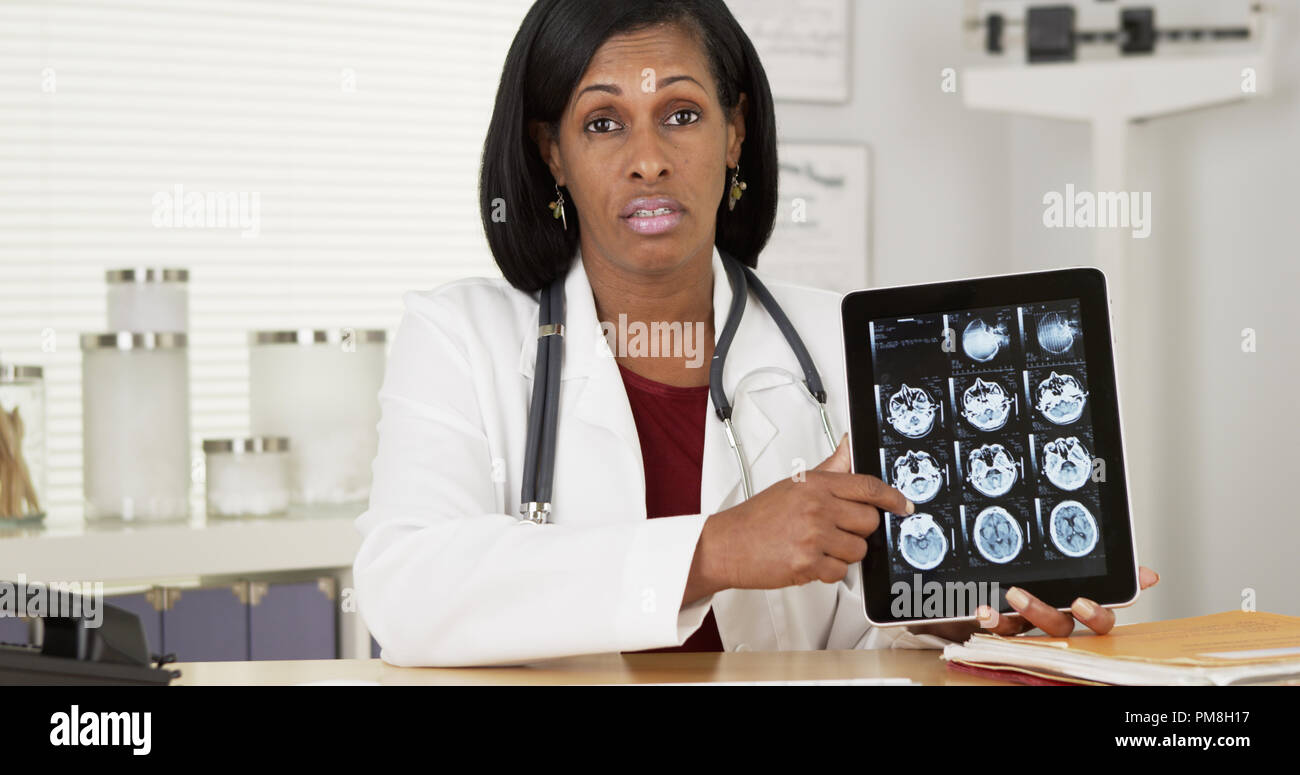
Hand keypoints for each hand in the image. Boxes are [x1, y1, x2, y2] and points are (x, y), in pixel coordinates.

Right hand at [699, 433, 909, 591]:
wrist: (727, 544)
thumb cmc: (759, 517)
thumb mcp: (795, 484)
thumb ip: (830, 468)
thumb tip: (850, 445)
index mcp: (816, 485)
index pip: (867, 486)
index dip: (892, 497)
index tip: (903, 505)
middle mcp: (817, 507)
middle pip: (869, 521)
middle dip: (858, 530)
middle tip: (836, 530)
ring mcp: (813, 536)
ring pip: (858, 550)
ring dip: (843, 553)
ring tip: (817, 546)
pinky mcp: (808, 563)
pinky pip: (840, 572)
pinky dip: (828, 571)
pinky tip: (809, 560)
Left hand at [908, 566, 1160, 640]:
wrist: (1023, 593)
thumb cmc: (1065, 585)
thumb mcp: (1093, 575)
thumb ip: (1119, 575)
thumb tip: (1149, 576)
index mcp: (1083, 612)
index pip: (1099, 622)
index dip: (1094, 615)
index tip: (1082, 602)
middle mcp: (1059, 624)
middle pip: (1058, 626)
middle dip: (1041, 611)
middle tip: (1019, 594)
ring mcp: (1031, 627)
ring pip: (1023, 630)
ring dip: (1008, 618)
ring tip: (993, 604)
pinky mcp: (1006, 626)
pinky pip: (999, 628)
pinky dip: (990, 619)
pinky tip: (982, 609)